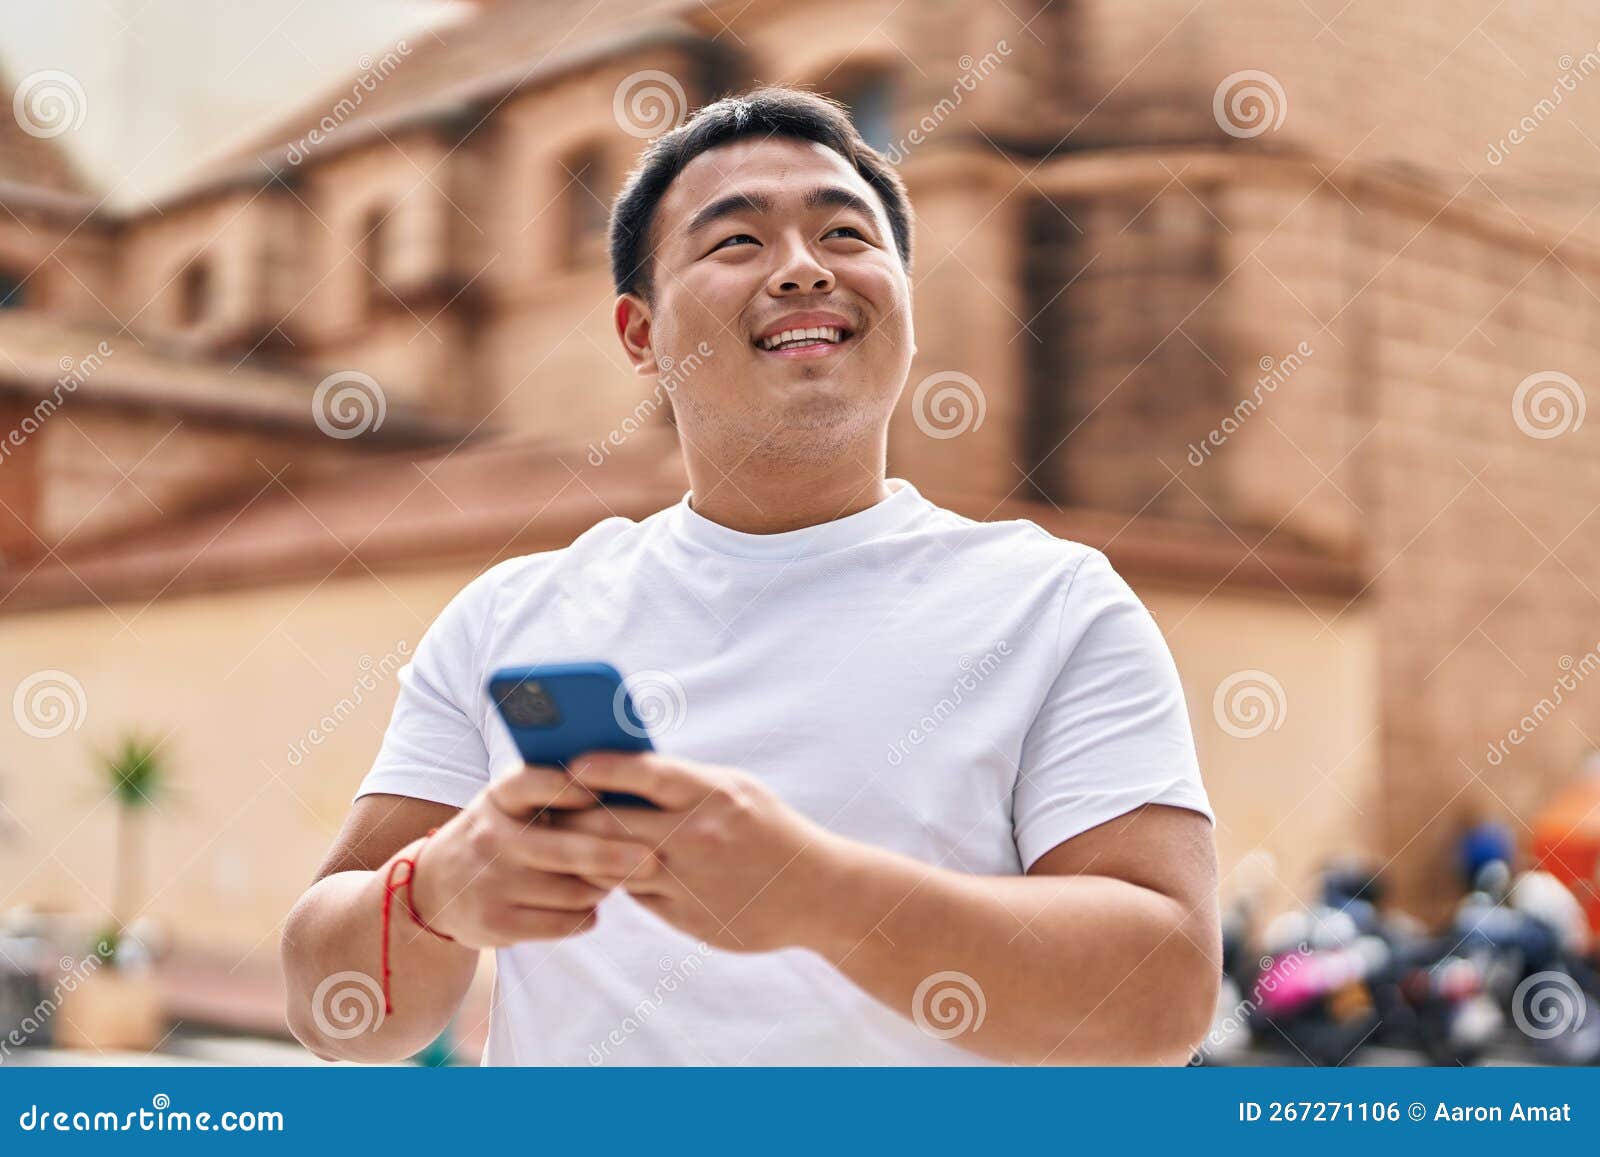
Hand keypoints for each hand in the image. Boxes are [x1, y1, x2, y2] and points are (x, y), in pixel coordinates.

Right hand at [406, 763, 658, 947]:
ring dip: (603, 887)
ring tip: (611, 879)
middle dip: (614, 856)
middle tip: (652, 860)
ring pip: (574, 891)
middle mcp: (492, 836)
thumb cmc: (500, 833)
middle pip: (566, 849)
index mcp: (500, 797)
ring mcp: (491, 882)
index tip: (602, 790)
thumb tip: (627, 790)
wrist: (436, 887)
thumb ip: (555, 793)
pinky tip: (588, 905)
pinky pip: (564, 922)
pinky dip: (586, 915)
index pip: (533, 783)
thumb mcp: (510, 803)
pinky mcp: (496, 921)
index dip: (568, 786)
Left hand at [553, 752, 846, 953]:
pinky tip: (594, 870)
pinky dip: (610, 880)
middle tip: (543, 806)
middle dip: (574, 813)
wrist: (819, 893)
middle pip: (614, 821)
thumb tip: (623, 771)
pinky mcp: (686, 914)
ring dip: (582, 852)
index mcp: (715, 793)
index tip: (571, 763)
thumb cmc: (771, 832)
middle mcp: (700, 834)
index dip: (602, 767)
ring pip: (613, 863)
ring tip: (557, 840)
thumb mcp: (739, 792)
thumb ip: (687, 784)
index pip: (645, 771)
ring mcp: (691, 878)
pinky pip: (633, 894)